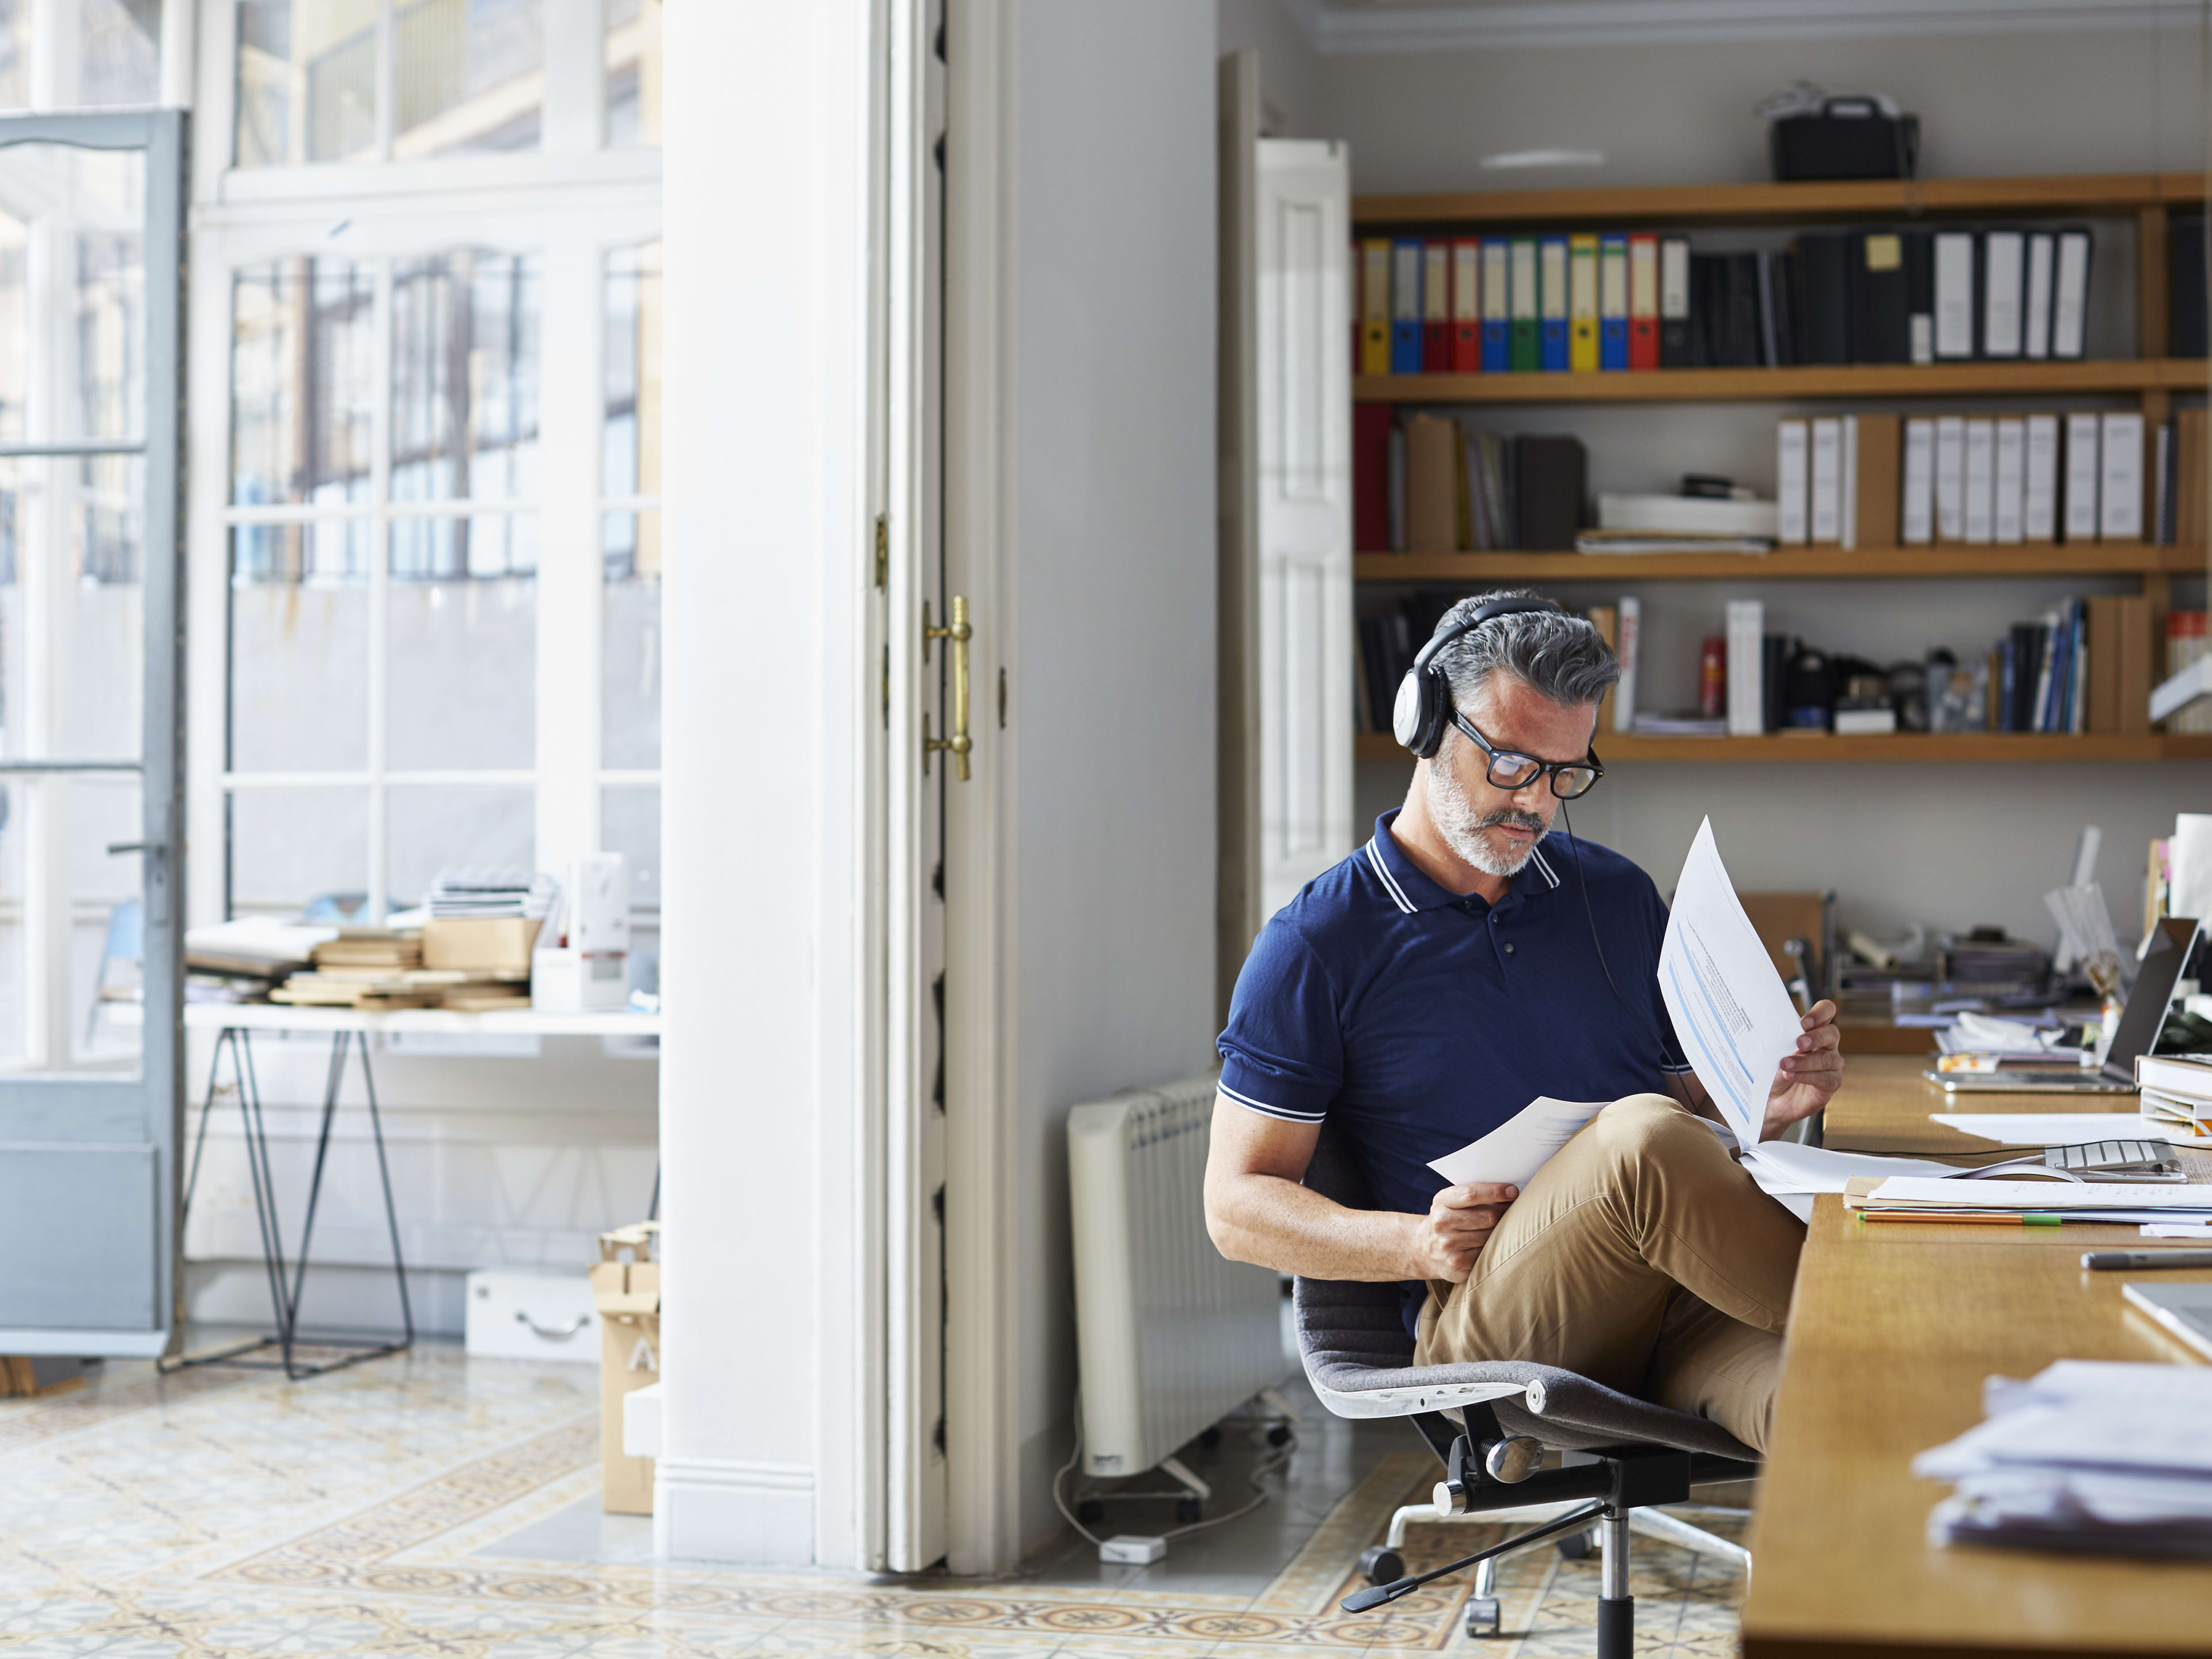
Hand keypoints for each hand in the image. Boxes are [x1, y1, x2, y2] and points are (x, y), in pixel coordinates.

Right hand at [1405, 1183, 1516, 1281]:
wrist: (1423, 1249)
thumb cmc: (1447, 1219)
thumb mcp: (1450, 1201)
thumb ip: (1472, 1195)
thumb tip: (1510, 1192)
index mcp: (1441, 1202)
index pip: (1471, 1194)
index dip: (1496, 1191)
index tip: (1513, 1191)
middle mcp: (1442, 1224)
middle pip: (1488, 1217)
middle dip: (1505, 1212)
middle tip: (1515, 1210)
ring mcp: (1449, 1247)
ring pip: (1491, 1236)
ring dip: (1502, 1231)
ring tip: (1503, 1227)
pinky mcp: (1458, 1266)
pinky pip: (1488, 1254)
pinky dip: (1494, 1249)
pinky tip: (1492, 1245)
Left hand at [1763, 998, 1842, 1138]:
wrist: (1770, 1097)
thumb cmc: (1772, 1069)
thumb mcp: (1773, 1050)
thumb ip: (1778, 1037)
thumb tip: (1772, 1027)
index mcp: (1813, 1029)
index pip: (1826, 1011)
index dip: (1820, 1013)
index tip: (1804, 1022)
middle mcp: (1827, 1045)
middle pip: (1832, 1033)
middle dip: (1816, 1037)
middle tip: (1798, 1043)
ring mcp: (1831, 1064)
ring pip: (1827, 1059)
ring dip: (1805, 1061)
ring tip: (1785, 1064)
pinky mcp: (1831, 1083)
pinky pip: (1825, 1078)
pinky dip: (1806, 1076)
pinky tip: (1791, 1075)